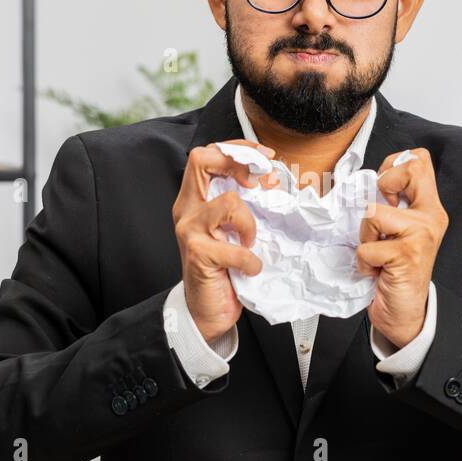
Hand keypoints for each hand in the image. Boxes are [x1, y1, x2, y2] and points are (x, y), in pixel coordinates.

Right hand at [172, 140, 279, 343]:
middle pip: (201, 160)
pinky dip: (250, 260)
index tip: (265, 158)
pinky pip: (236, 247)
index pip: (207, 155)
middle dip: (238, 162)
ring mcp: (190, 231)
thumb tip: (274, 182)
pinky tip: (250, 269)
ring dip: (250, 222)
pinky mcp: (198, 255)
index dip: (236, 149)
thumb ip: (244, 205)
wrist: (205, 311)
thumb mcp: (233, 230)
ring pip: (228, 201)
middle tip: (260, 184)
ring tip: (251, 242)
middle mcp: (187, 210)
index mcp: (194, 200)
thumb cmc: (223, 269)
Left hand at [358, 148, 448, 349]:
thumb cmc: (396, 271)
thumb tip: (369, 183)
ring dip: (365, 237)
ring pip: (373, 213)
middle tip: (380, 216)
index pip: (418, 161)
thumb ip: (391, 206)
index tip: (383, 188)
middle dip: (382, 186)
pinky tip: (377, 271)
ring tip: (377, 253)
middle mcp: (430, 217)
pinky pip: (367, 247)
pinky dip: (364, 262)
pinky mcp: (406, 255)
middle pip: (406, 170)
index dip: (392, 166)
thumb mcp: (397, 232)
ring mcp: (420, 235)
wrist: (405, 313)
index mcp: (429, 207)